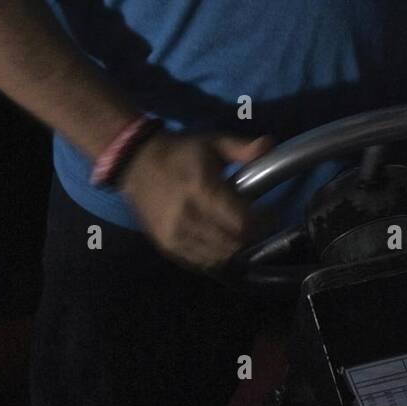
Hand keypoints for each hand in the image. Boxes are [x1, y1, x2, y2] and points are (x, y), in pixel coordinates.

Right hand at [120, 130, 272, 269]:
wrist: (136, 164)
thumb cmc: (181, 153)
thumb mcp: (214, 143)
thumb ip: (242, 148)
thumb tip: (269, 145)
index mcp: (202, 190)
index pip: (242, 223)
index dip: (263, 223)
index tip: (270, 214)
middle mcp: (188, 217)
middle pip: (233, 243)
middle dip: (252, 236)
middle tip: (259, 224)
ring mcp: (175, 236)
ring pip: (219, 257)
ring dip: (235, 248)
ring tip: (240, 232)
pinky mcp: (167, 246)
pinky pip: (200, 263)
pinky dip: (216, 256)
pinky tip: (221, 242)